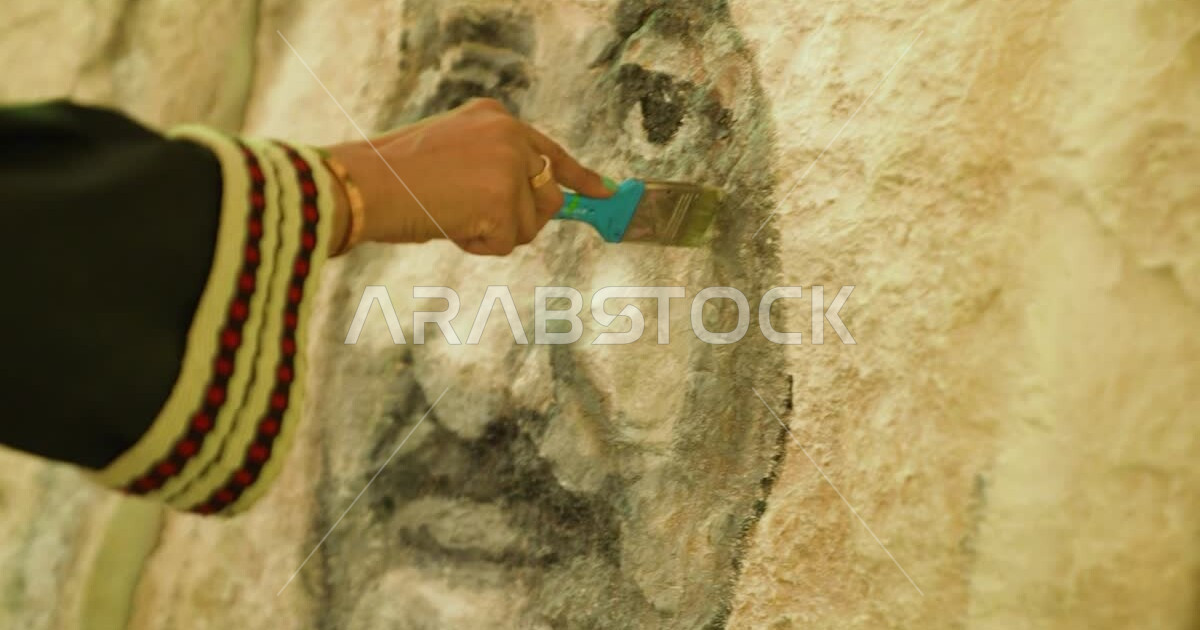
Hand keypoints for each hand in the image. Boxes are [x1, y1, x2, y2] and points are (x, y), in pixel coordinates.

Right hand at [323, 98, 614, 255]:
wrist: (366, 186)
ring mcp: (510, 168)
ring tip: (451, 214)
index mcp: (496, 118)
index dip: (580, 177)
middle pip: (547, 197)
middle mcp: (510, 136)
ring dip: (494, 233)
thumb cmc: (394, 177)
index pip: (549, 151)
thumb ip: (493, 167)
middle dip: (521, 218)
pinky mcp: (505, 201)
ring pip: (529, 225)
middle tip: (474, 216)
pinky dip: (479, 245)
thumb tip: (530, 202)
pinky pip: (507, 244)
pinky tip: (450, 225)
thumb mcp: (452, 152)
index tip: (606, 192)